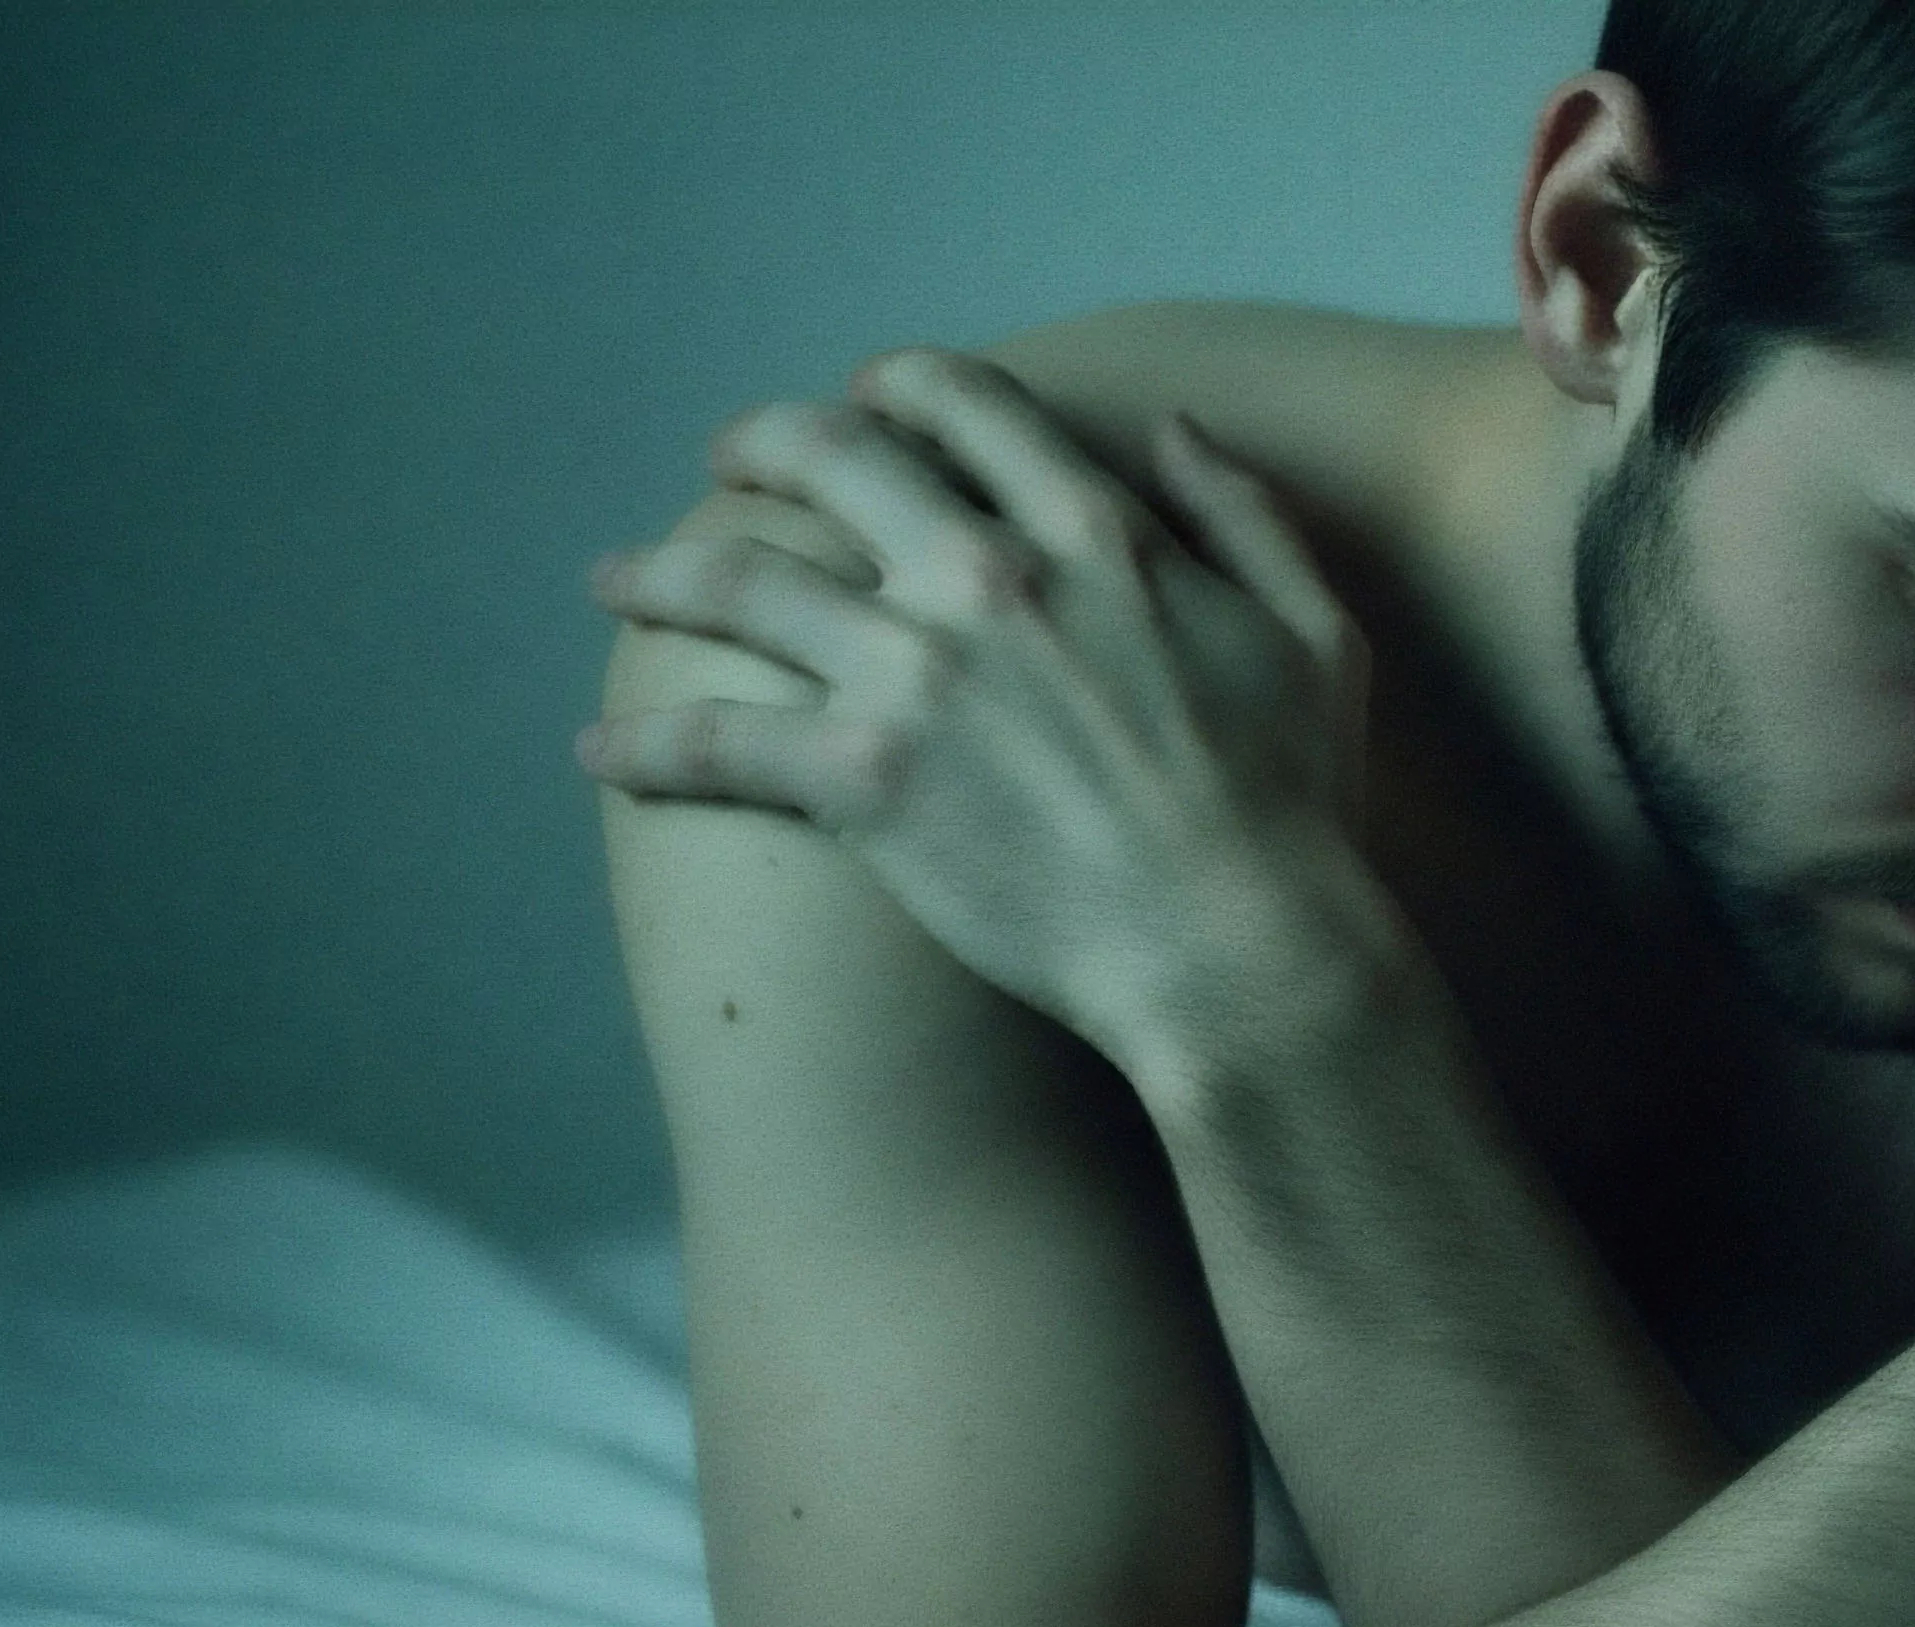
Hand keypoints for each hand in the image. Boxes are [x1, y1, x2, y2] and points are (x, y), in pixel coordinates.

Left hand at [578, 346, 1390, 1057]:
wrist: (1238, 950)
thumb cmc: (1292, 809)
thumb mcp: (1315, 635)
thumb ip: (1246, 516)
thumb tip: (1178, 431)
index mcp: (1093, 533)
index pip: (964, 405)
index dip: (901, 388)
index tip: (868, 403)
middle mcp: (986, 577)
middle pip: (827, 457)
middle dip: (763, 443)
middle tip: (729, 461)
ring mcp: (914, 675)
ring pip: (737, 581)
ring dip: (658, 572)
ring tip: (614, 582)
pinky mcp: (862, 781)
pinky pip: (716, 744)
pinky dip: (644, 749)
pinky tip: (599, 756)